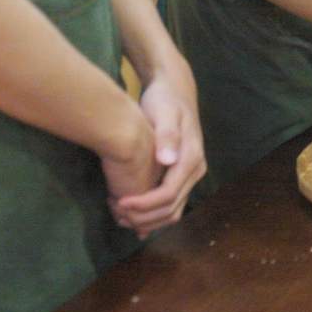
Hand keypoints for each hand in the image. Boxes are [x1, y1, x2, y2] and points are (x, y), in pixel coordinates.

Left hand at [111, 64, 206, 238]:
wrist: (174, 90)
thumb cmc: (165, 99)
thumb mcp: (164, 112)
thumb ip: (167, 135)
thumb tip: (168, 160)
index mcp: (192, 157)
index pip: (169, 194)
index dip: (145, 204)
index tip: (120, 203)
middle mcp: (196, 169)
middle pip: (171, 207)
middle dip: (143, 217)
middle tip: (115, 213)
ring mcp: (191, 174)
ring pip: (172, 211)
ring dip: (147, 220)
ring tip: (120, 215)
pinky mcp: (183, 175)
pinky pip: (171, 204)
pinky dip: (152, 214)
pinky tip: (132, 213)